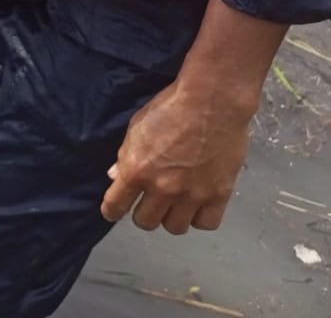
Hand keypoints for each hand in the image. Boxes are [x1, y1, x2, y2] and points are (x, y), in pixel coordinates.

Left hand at [100, 76, 253, 234]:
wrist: (211, 102)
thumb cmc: (170, 108)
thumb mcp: (137, 127)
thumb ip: (125, 156)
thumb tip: (115, 176)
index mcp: (136, 170)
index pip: (115, 206)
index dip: (112, 211)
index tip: (114, 211)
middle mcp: (162, 188)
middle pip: (145, 222)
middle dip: (143, 213)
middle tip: (149, 202)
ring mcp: (191, 195)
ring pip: (175, 228)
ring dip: (171, 217)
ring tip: (175, 203)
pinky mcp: (218, 195)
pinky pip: (205, 224)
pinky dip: (199, 217)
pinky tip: (198, 205)